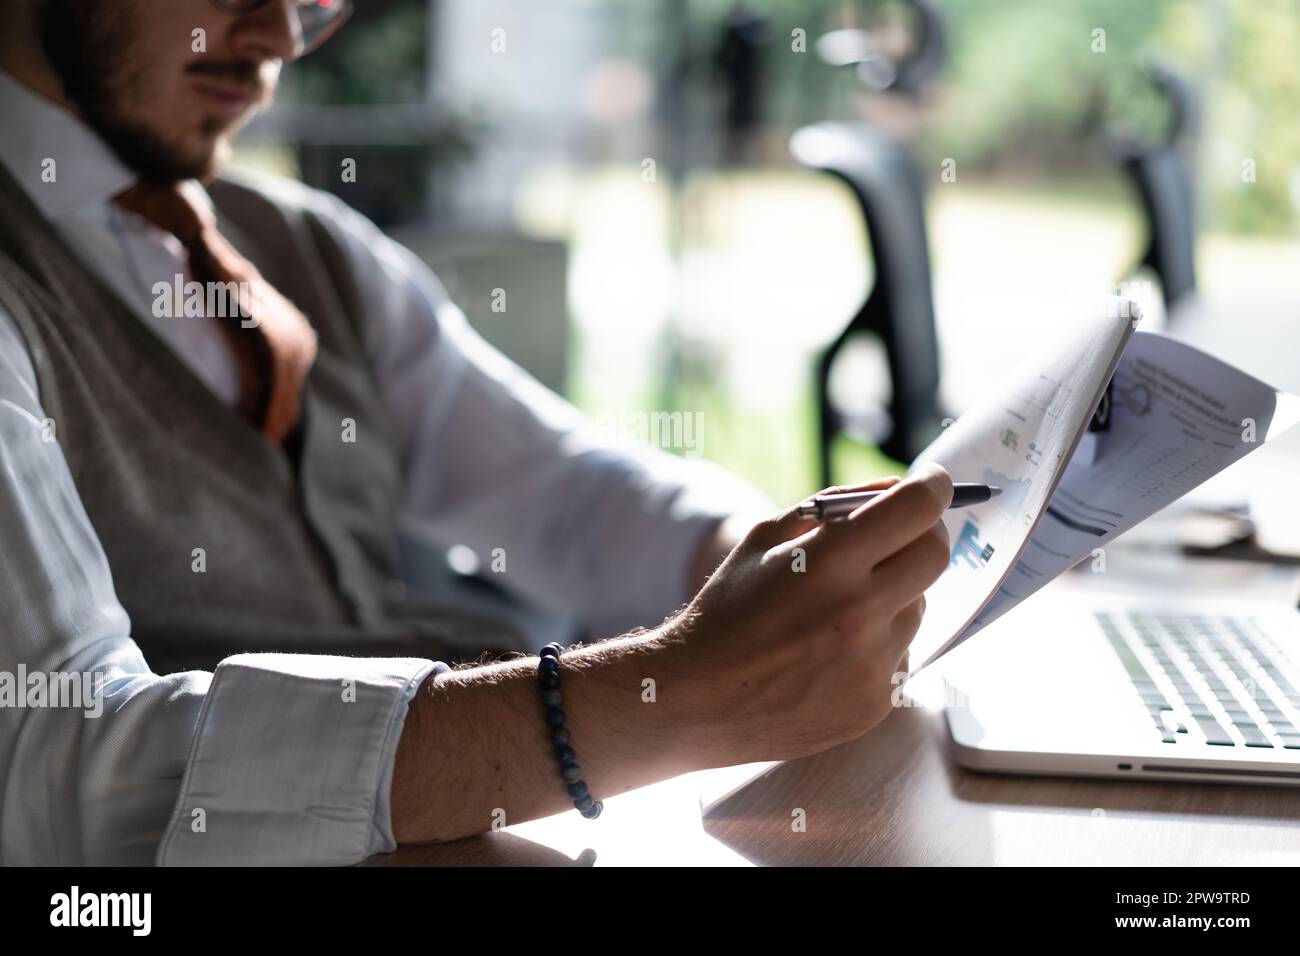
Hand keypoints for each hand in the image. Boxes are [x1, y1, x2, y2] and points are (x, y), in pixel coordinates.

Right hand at [667, 463, 953, 765]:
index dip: (933, 486)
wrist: (696, 699)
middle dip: (926, 533)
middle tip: (904, 532)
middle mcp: (859, 614)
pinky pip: (901, 653)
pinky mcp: (875, 703)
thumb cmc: (728, 610)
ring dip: (894, 593)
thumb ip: (833, 507)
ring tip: (839, 608)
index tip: (935, 482)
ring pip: (918, 606)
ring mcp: (872, 665)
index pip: (917, 509)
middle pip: (936, 554)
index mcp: (828, 564)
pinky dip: (878, 642)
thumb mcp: (764, 538)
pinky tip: (830, 651)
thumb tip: (896, 489)